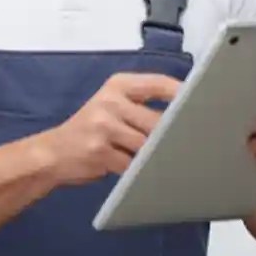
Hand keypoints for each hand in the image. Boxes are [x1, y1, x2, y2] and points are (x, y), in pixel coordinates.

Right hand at [34, 73, 180, 186]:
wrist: (51, 154)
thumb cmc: (90, 130)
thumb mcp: (111, 105)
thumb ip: (141, 104)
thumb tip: (185, 112)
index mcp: (118, 85)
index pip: (159, 84)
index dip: (183, 94)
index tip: (204, 104)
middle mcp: (110, 102)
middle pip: (158, 120)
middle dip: (171, 135)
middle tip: (187, 143)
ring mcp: (104, 127)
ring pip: (147, 144)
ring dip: (154, 155)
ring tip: (158, 159)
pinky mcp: (99, 153)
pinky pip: (132, 164)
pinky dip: (138, 171)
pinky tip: (136, 171)